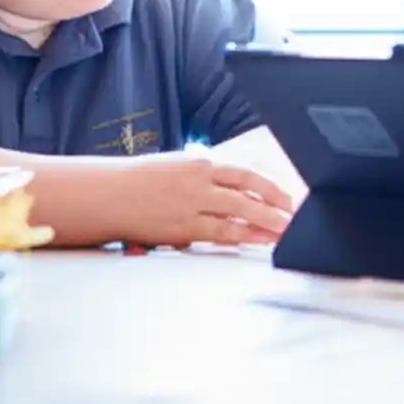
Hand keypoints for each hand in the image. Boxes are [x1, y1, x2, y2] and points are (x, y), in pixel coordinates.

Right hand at [116, 154, 294, 246]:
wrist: (107, 194)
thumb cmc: (140, 181)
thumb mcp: (177, 167)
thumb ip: (207, 178)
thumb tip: (238, 191)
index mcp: (199, 163)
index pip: (245, 174)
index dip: (270, 187)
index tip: (287, 198)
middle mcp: (198, 182)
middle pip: (247, 195)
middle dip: (276, 208)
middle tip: (295, 218)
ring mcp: (191, 205)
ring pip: (238, 216)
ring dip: (265, 225)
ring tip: (285, 233)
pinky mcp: (182, 228)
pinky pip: (219, 233)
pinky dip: (241, 237)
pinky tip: (256, 241)